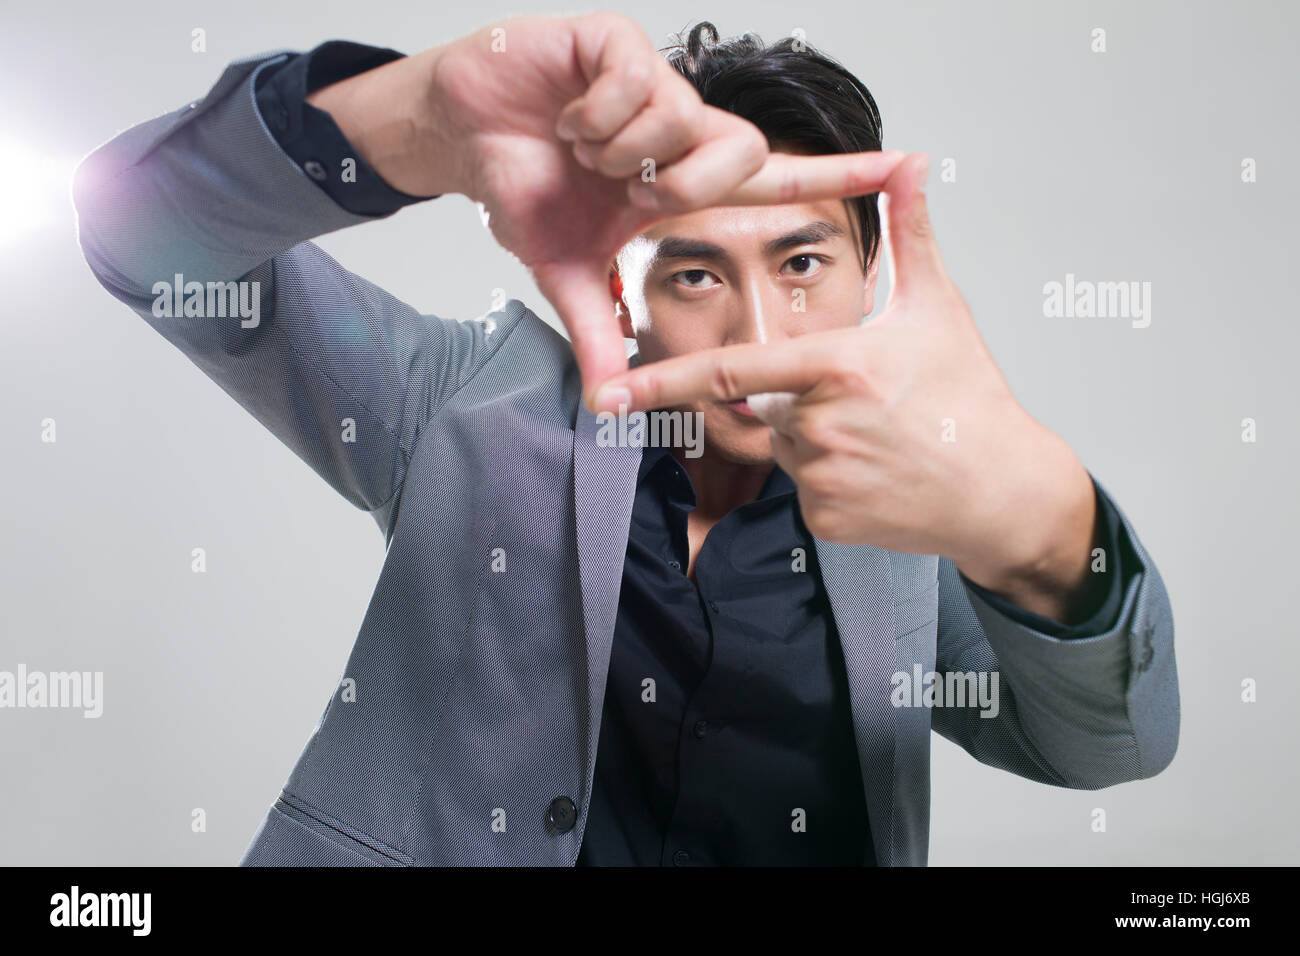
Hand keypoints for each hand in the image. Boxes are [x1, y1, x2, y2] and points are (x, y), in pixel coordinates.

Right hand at [323, 12, 903, 404]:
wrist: (463, 134)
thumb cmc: (523, 189)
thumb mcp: (564, 272)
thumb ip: (597, 332)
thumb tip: (607, 403)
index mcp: (681, 180)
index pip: (777, 178)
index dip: (839, 173)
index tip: (905, 166)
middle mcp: (683, 129)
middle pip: (744, 151)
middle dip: (684, 185)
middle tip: (627, 193)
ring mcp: (656, 84)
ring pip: (686, 116)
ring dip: (621, 150)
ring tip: (582, 150)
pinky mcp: (619, 45)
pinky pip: (637, 81)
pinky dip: (593, 116)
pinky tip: (568, 118)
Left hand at [594, 153, 1099, 618]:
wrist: (1004, 490)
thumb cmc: (972, 397)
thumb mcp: (939, 308)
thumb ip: (910, 234)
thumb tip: (912, 163)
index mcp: (837, 367)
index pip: (731, 372)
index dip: (662, 382)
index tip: (611, 394)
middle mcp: (820, 425)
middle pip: (770, 406)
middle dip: (801, 401)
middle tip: (867, 405)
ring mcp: (821, 479)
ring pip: (787, 449)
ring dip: (815, 441)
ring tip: (879, 441)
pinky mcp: (825, 520)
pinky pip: (803, 491)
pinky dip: (829, 482)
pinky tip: (877, 475)